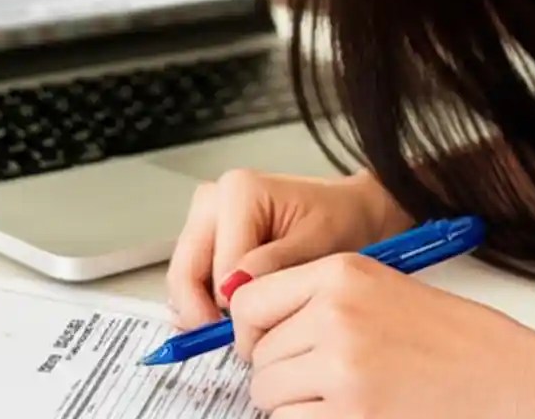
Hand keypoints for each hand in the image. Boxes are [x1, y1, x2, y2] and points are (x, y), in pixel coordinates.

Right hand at [166, 169, 410, 328]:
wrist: (351, 213)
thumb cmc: (341, 222)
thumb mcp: (319, 244)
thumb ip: (275, 263)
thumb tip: (232, 288)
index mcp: (238, 192)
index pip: (218, 268)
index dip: (237, 307)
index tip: (264, 328)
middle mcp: (212, 200)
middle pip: (185, 272)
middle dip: (207, 313)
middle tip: (242, 341)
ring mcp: (203, 218)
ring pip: (182, 280)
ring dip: (205, 310)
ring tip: (246, 326)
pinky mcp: (203, 237)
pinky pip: (190, 279)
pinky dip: (205, 302)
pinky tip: (235, 315)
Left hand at [230, 253, 534, 417]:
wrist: (519, 384)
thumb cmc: (461, 344)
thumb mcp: (385, 292)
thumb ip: (319, 301)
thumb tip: (254, 330)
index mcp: (343, 274)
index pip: (249, 301)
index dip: (251, 331)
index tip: (266, 345)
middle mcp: (335, 315)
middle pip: (257, 354)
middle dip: (278, 374)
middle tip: (318, 382)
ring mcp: (342, 368)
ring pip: (268, 395)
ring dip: (292, 406)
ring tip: (339, 401)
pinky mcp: (352, 416)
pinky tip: (349, 416)